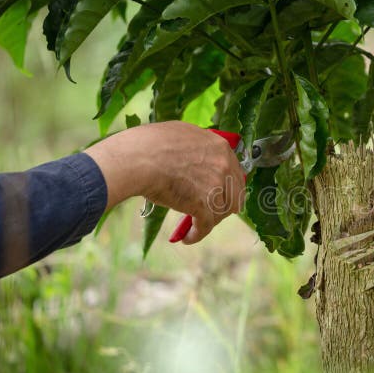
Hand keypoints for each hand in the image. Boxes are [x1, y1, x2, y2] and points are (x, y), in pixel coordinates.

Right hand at [84, 121, 245, 243]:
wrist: (138, 158)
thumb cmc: (150, 144)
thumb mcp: (183, 134)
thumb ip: (199, 147)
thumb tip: (199, 156)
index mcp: (220, 147)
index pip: (235, 173)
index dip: (228, 187)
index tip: (221, 195)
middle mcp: (224, 166)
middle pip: (234, 195)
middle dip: (223, 205)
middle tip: (211, 212)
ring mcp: (216, 186)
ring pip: (221, 212)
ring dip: (209, 221)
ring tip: (195, 226)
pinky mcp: (203, 205)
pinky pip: (206, 226)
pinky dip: (196, 235)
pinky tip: (187, 238)